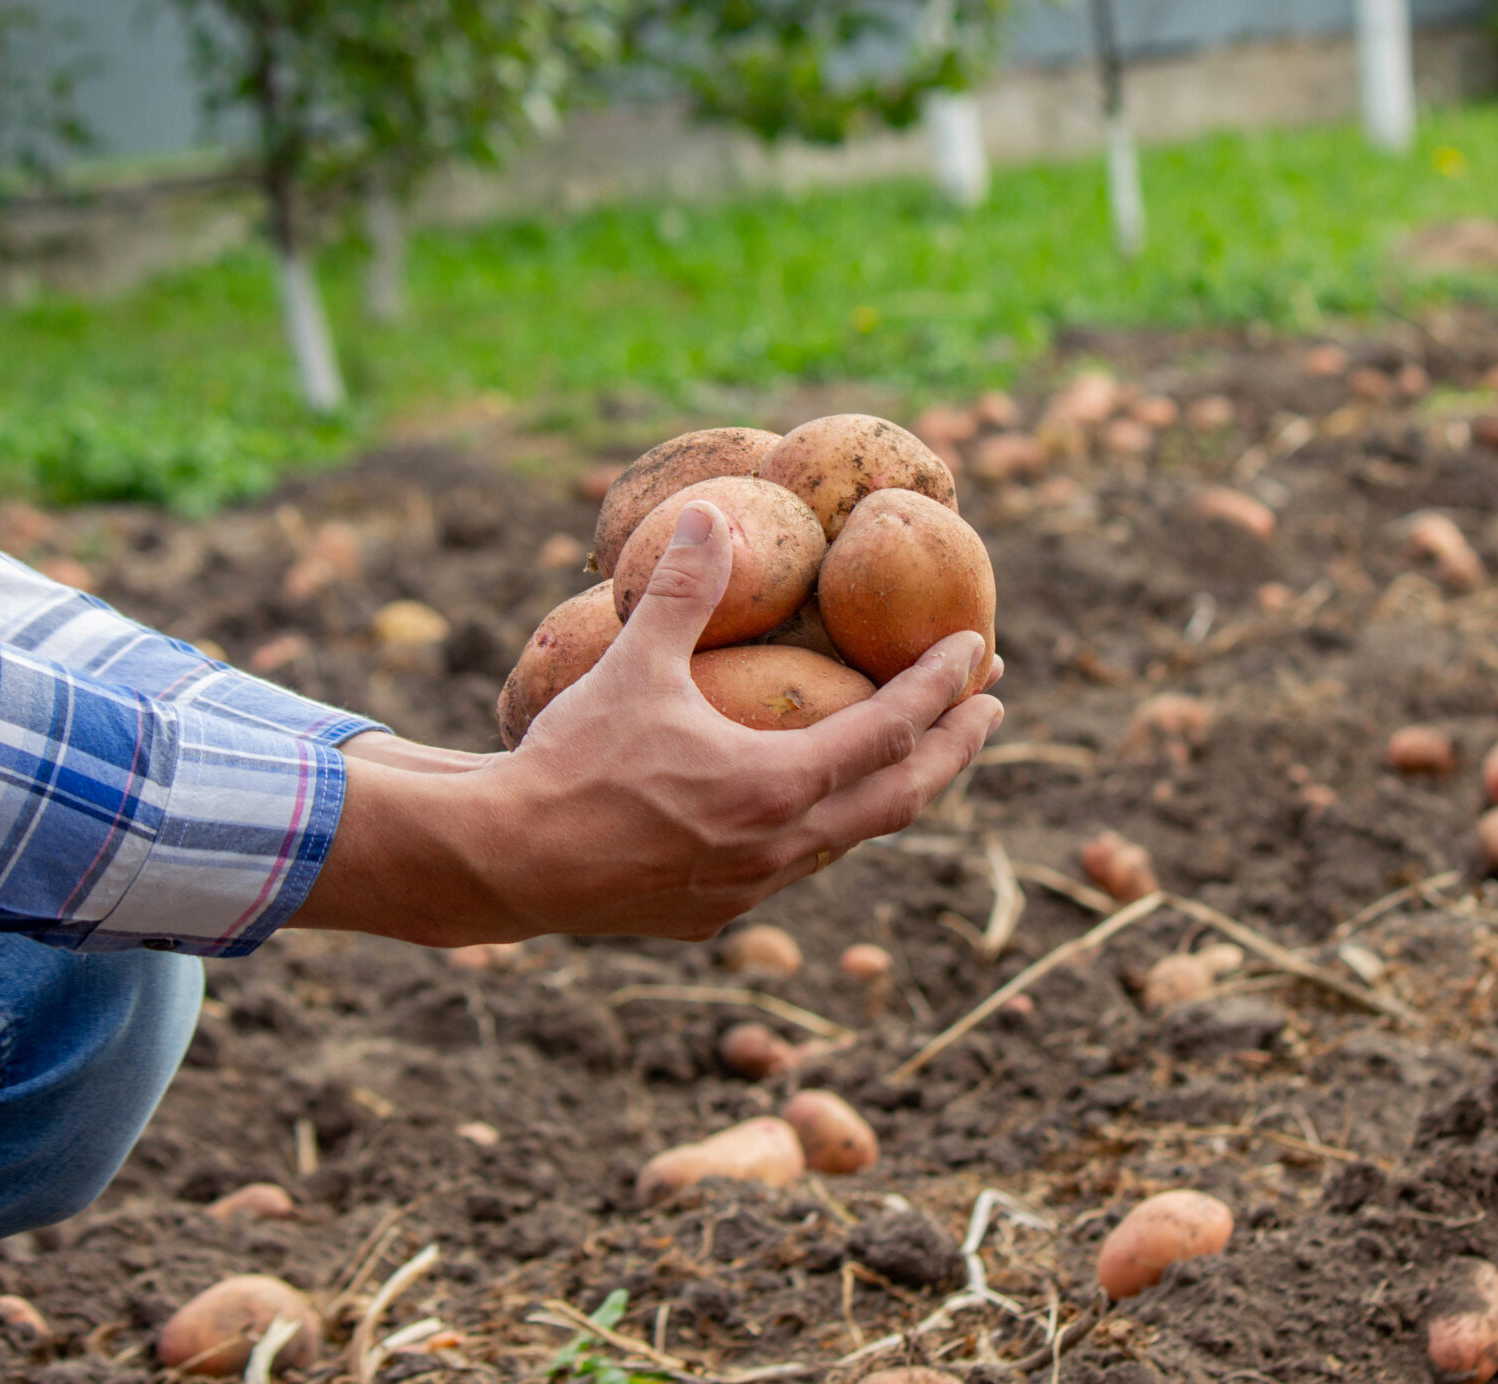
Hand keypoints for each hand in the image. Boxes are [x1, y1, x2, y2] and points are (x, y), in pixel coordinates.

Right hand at [293, 499, 1002, 947]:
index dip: (941, 686)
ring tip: (922, 754)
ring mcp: (752, 889)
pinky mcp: (713, 915)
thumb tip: (708, 514)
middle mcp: (783, 847)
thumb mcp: (633, 667)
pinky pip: (796, 869)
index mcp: (779, 785)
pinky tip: (818, 809)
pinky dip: (828, 829)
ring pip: (853, 840)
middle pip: (904, 797)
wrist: (506, 863)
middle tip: (992, 707)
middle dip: (958, 749)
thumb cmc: (573, 762)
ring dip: (896, 792)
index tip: (977, 650)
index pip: (892, 729)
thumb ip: (682, 592)